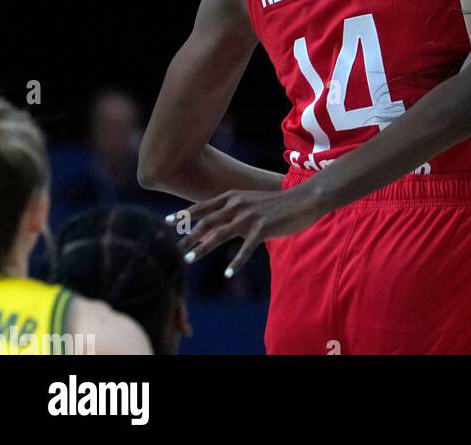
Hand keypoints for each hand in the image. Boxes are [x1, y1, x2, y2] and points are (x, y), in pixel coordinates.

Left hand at [172, 178, 330, 276]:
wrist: (304, 199)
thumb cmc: (277, 204)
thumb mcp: (251, 203)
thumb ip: (234, 212)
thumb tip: (218, 225)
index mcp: (233, 197)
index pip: (203, 207)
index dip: (184, 214)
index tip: (167, 222)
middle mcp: (238, 204)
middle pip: (206, 222)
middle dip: (188, 236)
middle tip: (175, 251)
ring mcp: (249, 216)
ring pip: (220, 234)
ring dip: (203, 247)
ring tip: (190, 260)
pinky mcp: (263, 228)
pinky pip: (245, 248)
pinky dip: (236, 261)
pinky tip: (228, 273)